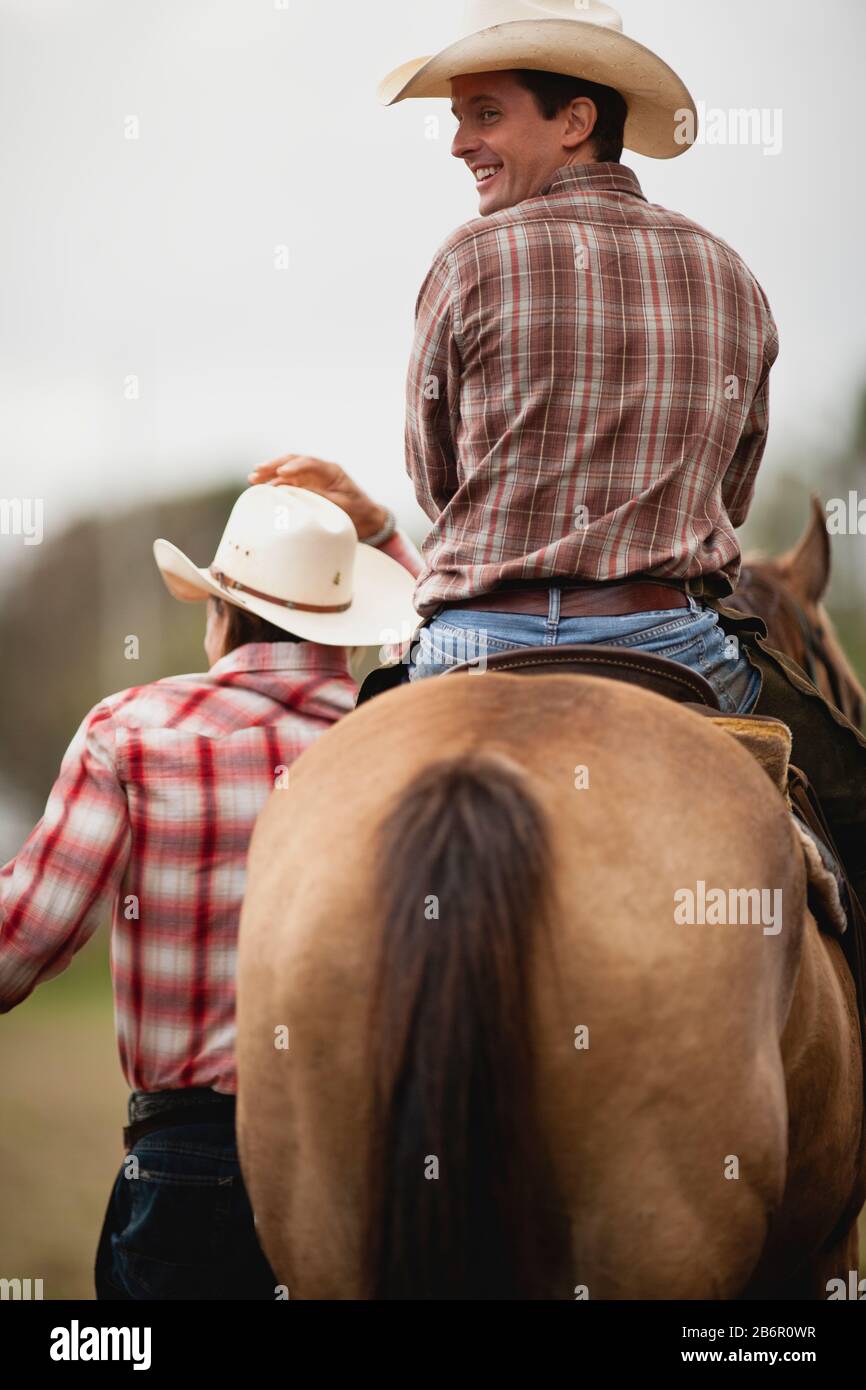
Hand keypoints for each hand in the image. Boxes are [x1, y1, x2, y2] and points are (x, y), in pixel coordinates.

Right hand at [248, 454, 387, 540]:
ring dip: (270, 473)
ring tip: (253, 479)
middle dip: (275, 465)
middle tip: (258, 471)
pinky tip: (262, 489)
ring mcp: (311, 479)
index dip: (295, 466)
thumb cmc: (358, 512)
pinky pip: (288, 483)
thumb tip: (299, 496)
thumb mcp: (343, 506)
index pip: (310, 463)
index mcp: (332, 471)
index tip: (281, 473)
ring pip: (287, 471)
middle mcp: (319, 471)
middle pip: (294, 461)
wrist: (367, 520)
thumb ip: (322, 499)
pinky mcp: (306, 488)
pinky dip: (275, 485)